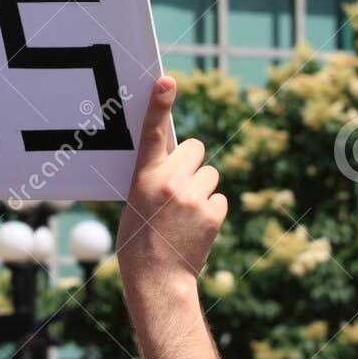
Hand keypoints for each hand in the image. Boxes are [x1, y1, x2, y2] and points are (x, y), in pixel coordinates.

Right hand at [117, 76, 227, 294]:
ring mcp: (193, 197)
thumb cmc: (140, 238)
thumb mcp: (138, 201)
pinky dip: (211, 209)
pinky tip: (196, 227)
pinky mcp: (212, 213)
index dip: (159, 103)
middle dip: (192, 162)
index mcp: (144, 177)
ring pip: (210, 175)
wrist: (156, 278)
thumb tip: (180, 164)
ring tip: (184, 214)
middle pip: (196, 148)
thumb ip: (156, 177)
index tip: (167, 80)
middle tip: (179, 186)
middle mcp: (170, 182)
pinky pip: (219, 198)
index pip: (152, 133)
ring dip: (202, 188)